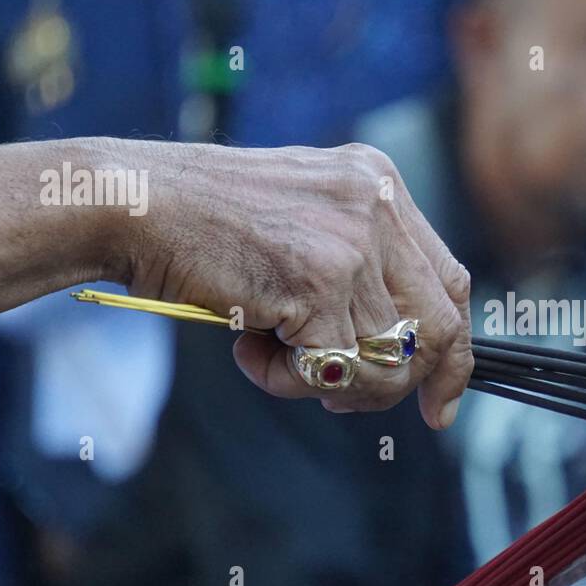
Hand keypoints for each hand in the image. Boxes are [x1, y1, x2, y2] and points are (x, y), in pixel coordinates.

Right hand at [119, 139, 471, 427]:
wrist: (134, 202)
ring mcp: (352, 244)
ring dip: (323, 381)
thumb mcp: (303, 222)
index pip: (451, 281)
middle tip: (346, 401)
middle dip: (406, 384)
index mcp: (381, 184)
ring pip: (385, 360)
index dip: (452, 349)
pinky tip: (245, 350)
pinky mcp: (318, 282)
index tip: (440, 398)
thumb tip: (400, 351)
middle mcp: (378, 207)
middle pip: (437, 325)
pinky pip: (332, 370)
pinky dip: (286, 381)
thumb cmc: (203, 222)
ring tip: (269, 358)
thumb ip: (357, 266)